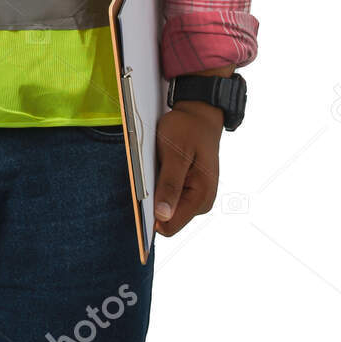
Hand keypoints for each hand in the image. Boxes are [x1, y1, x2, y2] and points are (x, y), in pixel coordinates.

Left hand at [153, 100, 223, 237]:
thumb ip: (169, 185)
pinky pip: (169, 197)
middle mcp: (201, 202)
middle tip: (152, 173)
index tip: (139, 197)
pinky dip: (160, 185)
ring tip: (160, 166)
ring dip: (156, 191)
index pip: (169, 226)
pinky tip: (162, 168)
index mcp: (200, 197)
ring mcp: (196, 197)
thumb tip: (162, 216)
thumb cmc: (188, 130)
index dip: (150, 216)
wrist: (199, 115)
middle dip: (153, 200)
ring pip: (166, 208)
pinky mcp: (190, 190)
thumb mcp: (175, 154)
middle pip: (166, 219)